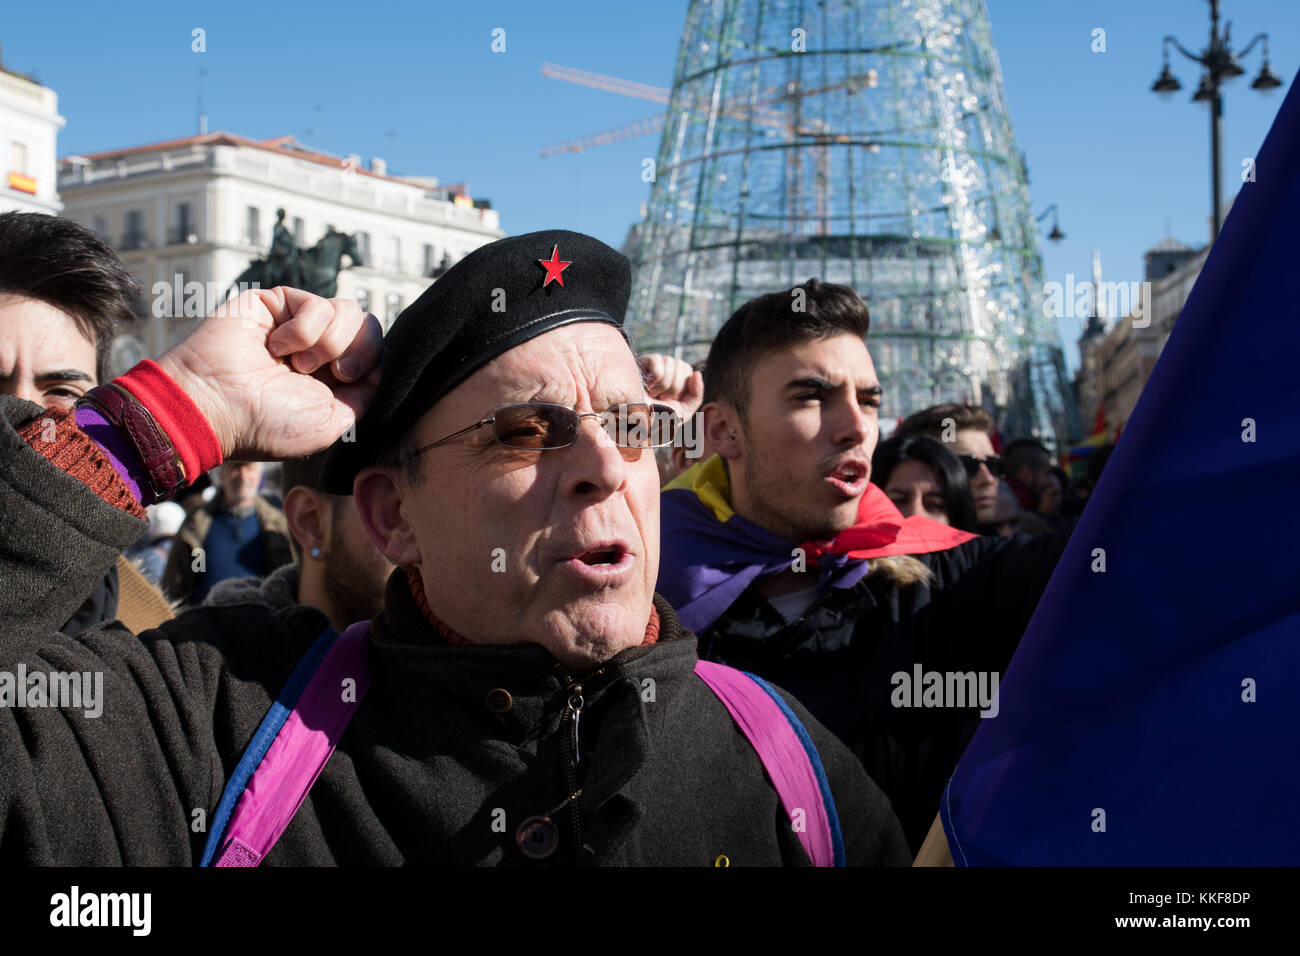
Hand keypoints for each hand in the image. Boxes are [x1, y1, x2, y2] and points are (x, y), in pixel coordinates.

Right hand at [154, 287, 382, 460]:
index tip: (353, 380)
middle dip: (361, 350)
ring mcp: (299, 324)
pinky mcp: (279, 303)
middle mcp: (319, 349)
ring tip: (297, 364)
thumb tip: (382, 367)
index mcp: (333, 378)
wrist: (215, 405)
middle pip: (369, 326)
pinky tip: (275, 347)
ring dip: (330, 342)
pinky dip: (302, 331)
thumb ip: (366, 395)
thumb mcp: (333, 422)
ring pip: (349, 311)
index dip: (376, 362)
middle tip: (336, 372)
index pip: (378, 353)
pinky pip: (318, 304)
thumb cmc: (267, 423)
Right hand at [639, 353, 702, 422]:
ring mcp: (654, 365)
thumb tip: (697, 373)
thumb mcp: (683, 411)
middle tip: (661, 398)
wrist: (636, 423)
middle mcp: (666, 369)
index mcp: (677, 379)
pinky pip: (658, 361)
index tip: (672, 400)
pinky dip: (655, 378)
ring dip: (663, 385)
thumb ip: (696, 395)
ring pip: (672, 362)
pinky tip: (646, 385)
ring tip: (653, 394)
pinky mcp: (642, 362)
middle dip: (674, 388)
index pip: (688, 370)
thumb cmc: (658, 418)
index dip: (682, 387)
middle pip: (683, 366)